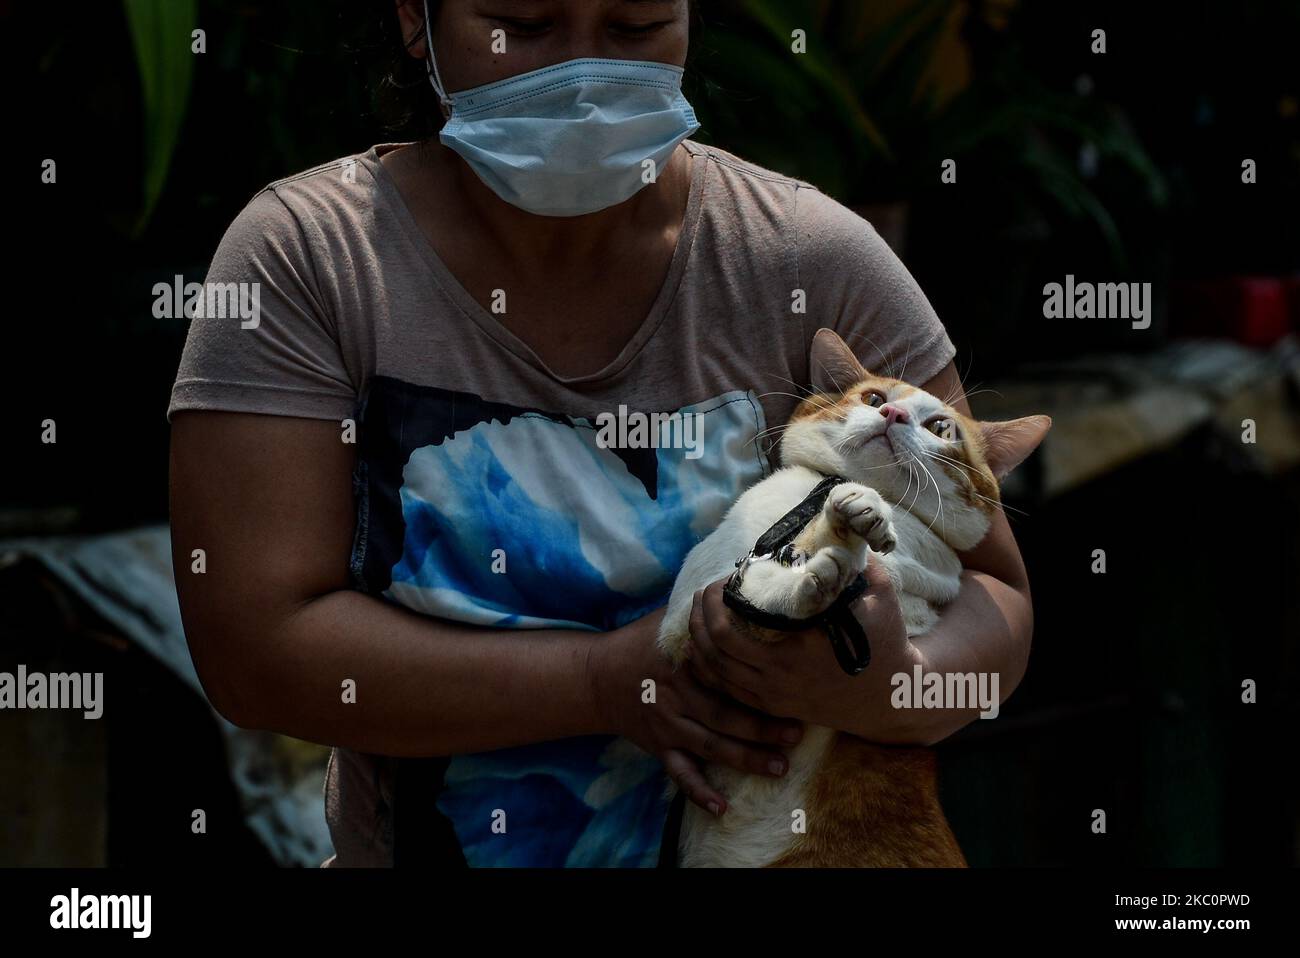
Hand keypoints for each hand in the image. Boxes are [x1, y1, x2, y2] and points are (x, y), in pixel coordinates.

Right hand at [589, 606, 804, 815]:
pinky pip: (680, 774)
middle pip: (725, 715)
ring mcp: (668, 725)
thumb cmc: (642, 643)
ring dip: (745, 759)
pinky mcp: (659, 747)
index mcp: (685, 663)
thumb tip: (742, 587)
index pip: (726, 674)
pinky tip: (721, 808)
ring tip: (779, 766)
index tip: (790, 688)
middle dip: (762, 727)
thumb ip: (704, 614)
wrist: (597, 677)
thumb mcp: (670, 620)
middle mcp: (677, 696)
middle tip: (796, 733)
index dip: (757, 684)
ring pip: (711, 746)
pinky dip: (699, 792)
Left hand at [683, 553, 925, 741]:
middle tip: (707, 591)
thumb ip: (859, 560)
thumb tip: (843, 523)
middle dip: (700, 615)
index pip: (729, 632)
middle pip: (712, 650)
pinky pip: (727, 690)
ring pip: (714, 672)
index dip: (717, 603)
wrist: (893, 697)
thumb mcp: (880, 596)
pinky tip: (708, 644)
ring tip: (702, 611)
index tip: (726, 579)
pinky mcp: (774, 707)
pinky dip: (710, 665)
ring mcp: (773, 698)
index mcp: (794, 654)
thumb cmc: (885, 644)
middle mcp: (776, 680)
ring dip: (700, 639)